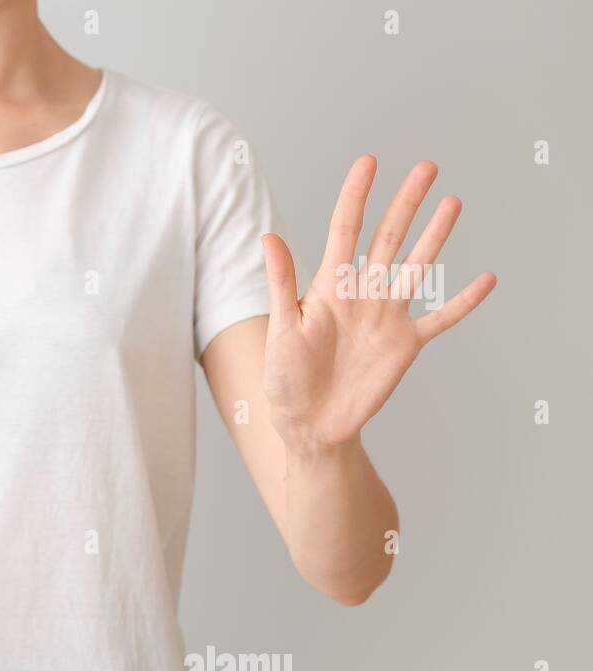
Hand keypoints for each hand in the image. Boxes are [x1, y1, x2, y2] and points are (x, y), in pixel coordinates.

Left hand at [261, 157, 495, 450]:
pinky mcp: (405, 344)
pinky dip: (463, 302)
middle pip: (389, 238)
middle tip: (427, 167)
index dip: (357, 196)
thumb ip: (282, 283)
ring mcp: (387, 317)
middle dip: (406, 202)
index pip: (346, 230)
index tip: (369, 162)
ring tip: (453, 202)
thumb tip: (268, 238)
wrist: (310, 423)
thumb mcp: (282, 328)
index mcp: (329, 287)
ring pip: (417, 267)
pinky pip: (441, 319)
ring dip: (435, 236)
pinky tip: (486, 279)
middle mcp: (362, 294)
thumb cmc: (285, 379)